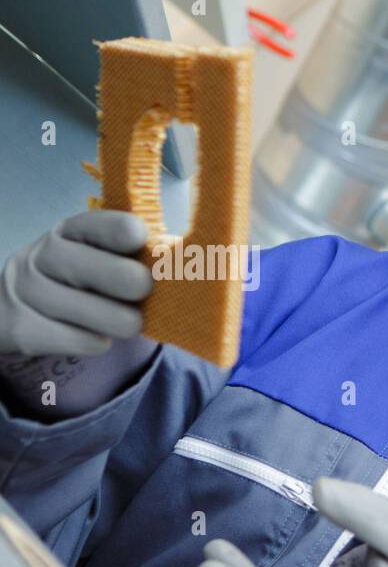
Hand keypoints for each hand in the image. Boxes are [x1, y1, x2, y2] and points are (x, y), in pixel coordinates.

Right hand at [0, 211, 152, 355]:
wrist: (25, 310)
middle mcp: (42, 256)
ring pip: (85, 309)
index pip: (96, 224)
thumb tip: (189, 268)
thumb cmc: (83, 283)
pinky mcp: (20, 328)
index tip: (143, 241)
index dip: (123, 232)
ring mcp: (26, 291)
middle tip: (144, 291)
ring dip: (119, 320)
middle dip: (127, 280)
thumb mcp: (101, 259)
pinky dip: (95, 342)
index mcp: (70, 232)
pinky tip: (99, 336)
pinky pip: (74, 338)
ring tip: (130, 322)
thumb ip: (136, 257)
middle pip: (89, 266)